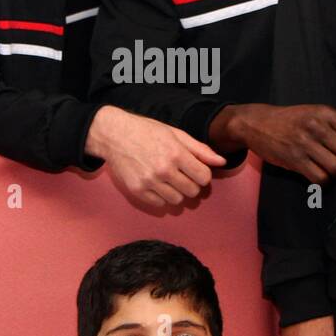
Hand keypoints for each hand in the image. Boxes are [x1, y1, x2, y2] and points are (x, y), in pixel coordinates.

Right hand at [85, 105, 226, 208]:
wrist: (114, 135)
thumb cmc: (146, 131)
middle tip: (183, 175)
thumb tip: (221, 161)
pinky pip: (160, 204)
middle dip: (192, 184)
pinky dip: (162, 197)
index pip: (204, 177)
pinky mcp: (137, 190)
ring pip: (177, 200)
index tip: (196, 171)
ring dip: (178, 192)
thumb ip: (200, 149)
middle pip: (192, 191)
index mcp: (176, 153)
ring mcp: (149, 182)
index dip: (203, 175)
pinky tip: (158, 184)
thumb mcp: (175, 134)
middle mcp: (163, 169)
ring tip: (170, 180)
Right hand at [211, 104, 335, 181]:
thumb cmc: (292, 121)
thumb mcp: (318, 118)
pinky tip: (318, 174)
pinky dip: (324, 181)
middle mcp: (316, 126)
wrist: (257, 123)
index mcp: (325, 113)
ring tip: (330, 169)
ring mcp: (304, 143)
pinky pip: (320, 178)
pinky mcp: (293, 160)